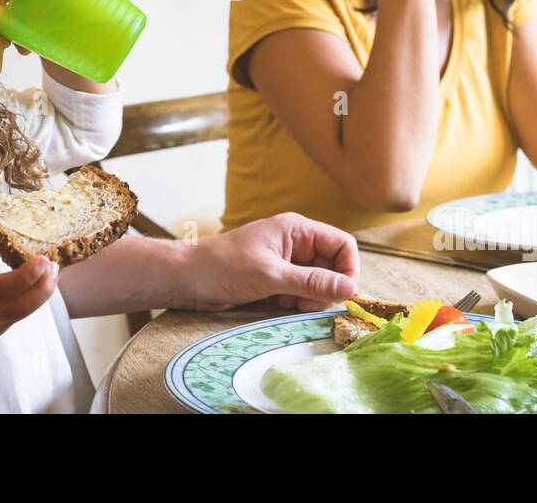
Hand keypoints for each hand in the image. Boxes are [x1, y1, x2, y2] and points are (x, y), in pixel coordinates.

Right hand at [0, 198, 58, 362]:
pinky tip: (46, 279)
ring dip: (45, 292)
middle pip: (20, 307)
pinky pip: (23, 313)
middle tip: (55, 264)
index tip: (43, 259)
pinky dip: (37, 297)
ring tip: (55, 269)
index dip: (25, 276)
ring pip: (26, 312)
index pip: (0, 288)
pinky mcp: (2, 331)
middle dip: (43, 288)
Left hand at [186, 212, 358, 312]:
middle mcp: (295, 243)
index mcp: (297, 229)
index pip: (342, 244)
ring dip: (311, 298)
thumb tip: (349, 289)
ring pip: (317, 281)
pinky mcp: (276, 278)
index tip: (342, 294)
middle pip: (332, 266)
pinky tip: (279, 306)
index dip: (348, 269)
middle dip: (327, 288)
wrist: (187, 278)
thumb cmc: (223, 267)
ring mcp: (285, 261)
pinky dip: (297, 302)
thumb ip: (311, 282)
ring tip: (291, 306)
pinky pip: (301, 291)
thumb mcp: (271, 275)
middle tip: (309, 305)